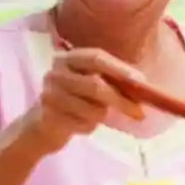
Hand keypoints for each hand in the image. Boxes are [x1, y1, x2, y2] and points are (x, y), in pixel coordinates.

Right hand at [19, 47, 145, 155]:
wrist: (40, 126)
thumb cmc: (73, 102)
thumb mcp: (90, 85)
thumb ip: (112, 82)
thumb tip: (143, 88)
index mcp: (67, 58)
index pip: (96, 57)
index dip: (119, 68)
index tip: (141, 81)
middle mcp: (56, 73)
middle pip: (96, 85)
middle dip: (121, 100)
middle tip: (140, 113)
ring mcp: (49, 95)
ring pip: (92, 109)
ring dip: (101, 116)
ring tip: (94, 117)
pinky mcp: (48, 117)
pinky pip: (83, 125)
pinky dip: (88, 127)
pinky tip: (78, 124)